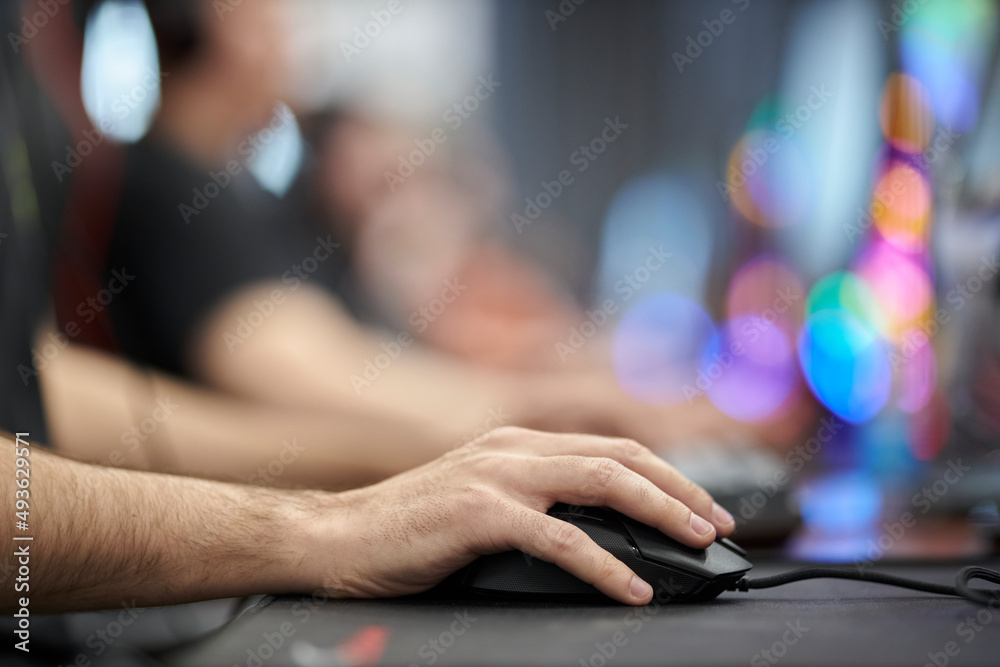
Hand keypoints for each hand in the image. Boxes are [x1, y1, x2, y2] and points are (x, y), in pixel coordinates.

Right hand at [300, 427, 734, 604]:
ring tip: (695, 542)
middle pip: (619, 457)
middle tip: (718, 523)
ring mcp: (497, 475)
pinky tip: (630, 587)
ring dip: (659, 512)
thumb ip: (532, 501)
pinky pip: (560, 537)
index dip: (663, 473)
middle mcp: (513, 448)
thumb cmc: (407, 526)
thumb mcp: (479, 500)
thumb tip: (597, 534)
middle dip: (678, 488)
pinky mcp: (480, 513)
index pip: (609, 447)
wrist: (337, 536)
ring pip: (601, 484)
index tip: (700, 503)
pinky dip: (604, 563)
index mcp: (516, 442)